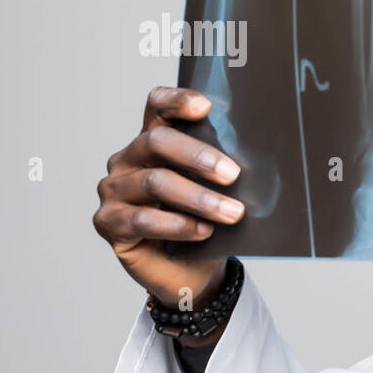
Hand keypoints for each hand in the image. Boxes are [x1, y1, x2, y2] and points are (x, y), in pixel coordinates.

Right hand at [93, 87, 244, 341]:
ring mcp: (114, 190)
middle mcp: (127, 159)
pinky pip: (142, 219)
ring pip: (154, 183)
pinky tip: (204, 232)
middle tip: (233, 175)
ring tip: (233, 213)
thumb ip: (224, 169)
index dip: (177, 101)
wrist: (191, 271)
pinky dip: (178, 225)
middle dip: (198, 156)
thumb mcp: (217, 191)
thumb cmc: (204, 221)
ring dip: (199, 198)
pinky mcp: (108, 223)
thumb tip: (264, 158)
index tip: (205, 107)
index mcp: (153, 140)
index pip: (157, 106)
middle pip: (157, 142)